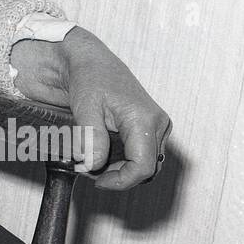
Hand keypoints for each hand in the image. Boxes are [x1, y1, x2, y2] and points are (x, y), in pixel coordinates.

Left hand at [8, 27, 170, 190]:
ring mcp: (157, 126)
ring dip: (121, 168)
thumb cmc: (89, 78)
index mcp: (146, 119)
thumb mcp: (85, 109)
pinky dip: (124, 159)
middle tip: (90, 169)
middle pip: (146, 169)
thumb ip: (92, 139)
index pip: (143, 167)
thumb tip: (93, 166)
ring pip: (145, 164)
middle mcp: (158, 124)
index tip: (97, 180)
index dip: (120, 181)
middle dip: (118, 175)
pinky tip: (102, 151)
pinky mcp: (151, 127)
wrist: (91, 62)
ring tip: (94, 158)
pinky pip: (142, 154)